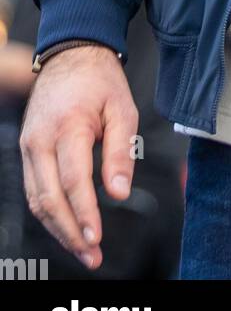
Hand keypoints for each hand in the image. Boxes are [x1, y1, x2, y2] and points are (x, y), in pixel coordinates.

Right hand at [19, 44, 138, 270]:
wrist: (71, 55)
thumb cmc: (99, 81)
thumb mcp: (123, 108)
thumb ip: (121, 151)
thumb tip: (118, 193)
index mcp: (68, 126)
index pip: (73, 181)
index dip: (85, 213)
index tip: (97, 237)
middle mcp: (40, 140)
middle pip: (49, 199)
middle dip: (70, 233)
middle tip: (92, 255)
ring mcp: (29, 146)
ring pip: (37, 200)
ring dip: (58, 230)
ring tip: (84, 250)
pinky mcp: (27, 150)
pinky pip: (35, 190)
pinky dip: (49, 213)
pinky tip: (68, 227)